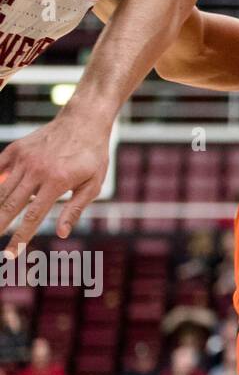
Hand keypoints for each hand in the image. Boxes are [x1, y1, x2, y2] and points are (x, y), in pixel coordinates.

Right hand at [0, 114, 110, 255]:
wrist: (83, 120)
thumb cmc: (92, 155)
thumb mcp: (93, 183)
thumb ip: (75, 209)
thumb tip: (63, 234)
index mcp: (57, 181)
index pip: (33, 216)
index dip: (20, 238)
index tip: (9, 255)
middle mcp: (37, 170)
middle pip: (10, 205)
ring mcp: (24, 158)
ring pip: (0, 191)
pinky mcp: (16, 149)